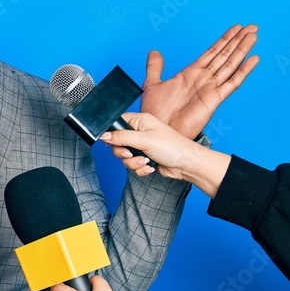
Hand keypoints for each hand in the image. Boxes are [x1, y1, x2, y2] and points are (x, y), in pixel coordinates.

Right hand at [100, 113, 231, 197]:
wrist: (186, 165)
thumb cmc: (172, 147)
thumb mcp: (144, 140)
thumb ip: (122, 137)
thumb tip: (103, 135)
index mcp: (140, 121)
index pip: (117, 122)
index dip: (112, 133)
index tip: (112, 142)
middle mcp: (139, 132)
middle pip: (117, 142)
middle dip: (123, 153)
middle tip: (131, 154)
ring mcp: (141, 146)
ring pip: (124, 156)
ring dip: (133, 163)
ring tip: (145, 162)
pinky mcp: (144, 158)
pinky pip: (132, 165)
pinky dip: (139, 169)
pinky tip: (150, 167)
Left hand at [140, 24, 258, 138]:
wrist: (158, 132)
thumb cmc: (156, 114)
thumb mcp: (151, 85)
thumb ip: (155, 68)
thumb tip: (154, 52)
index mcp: (190, 74)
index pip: (212, 52)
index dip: (224, 40)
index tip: (236, 28)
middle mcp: (203, 79)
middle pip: (225, 55)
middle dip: (238, 40)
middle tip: (251, 27)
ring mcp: (210, 88)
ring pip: (230, 64)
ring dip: (242, 50)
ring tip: (253, 36)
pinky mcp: (214, 99)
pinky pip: (232, 83)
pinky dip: (243, 70)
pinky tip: (253, 59)